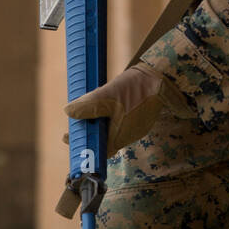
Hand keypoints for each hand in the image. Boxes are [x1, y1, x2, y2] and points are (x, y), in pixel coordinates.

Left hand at [63, 62, 187, 155]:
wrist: (160, 78)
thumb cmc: (134, 89)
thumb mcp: (106, 96)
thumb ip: (87, 106)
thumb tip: (68, 112)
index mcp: (119, 136)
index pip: (97, 150)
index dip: (82, 144)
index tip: (67, 136)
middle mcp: (128, 136)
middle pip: (104, 140)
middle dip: (89, 132)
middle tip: (75, 122)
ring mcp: (136, 128)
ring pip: (112, 130)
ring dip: (100, 124)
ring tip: (89, 111)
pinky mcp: (141, 118)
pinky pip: (121, 123)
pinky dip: (111, 118)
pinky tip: (107, 106)